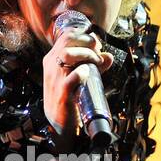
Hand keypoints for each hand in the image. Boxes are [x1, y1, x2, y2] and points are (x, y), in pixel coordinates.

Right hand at [42, 28, 114, 153]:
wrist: (59, 124)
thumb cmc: (70, 98)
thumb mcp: (78, 77)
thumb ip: (93, 66)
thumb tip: (109, 56)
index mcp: (52, 59)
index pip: (67, 35)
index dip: (85, 35)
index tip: (97, 44)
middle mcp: (51, 66)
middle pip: (68, 39)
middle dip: (88, 41)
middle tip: (98, 52)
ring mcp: (55, 79)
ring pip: (68, 54)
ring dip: (87, 54)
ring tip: (96, 62)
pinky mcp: (62, 93)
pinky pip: (73, 76)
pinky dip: (83, 72)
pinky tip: (88, 74)